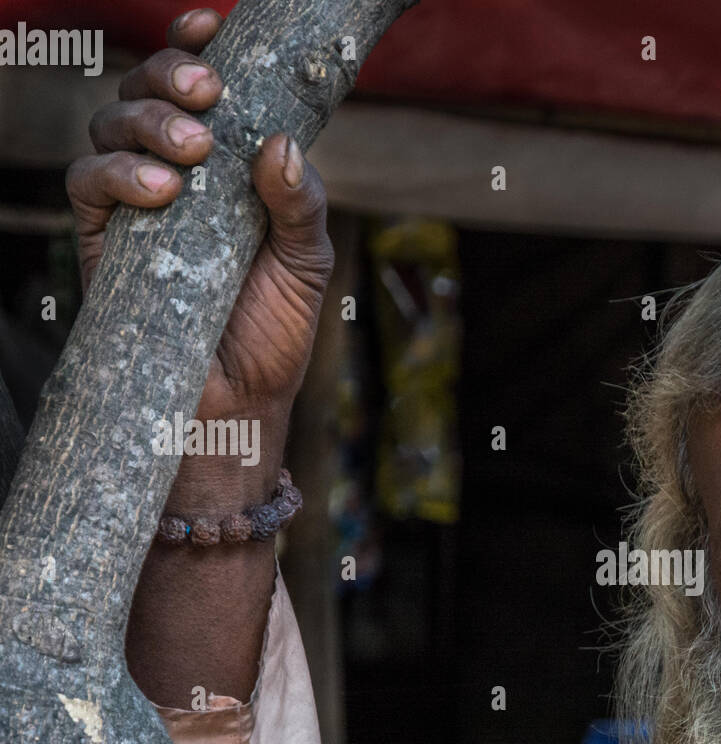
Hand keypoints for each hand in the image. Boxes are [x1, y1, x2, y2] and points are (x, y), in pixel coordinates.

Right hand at [65, 7, 332, 452]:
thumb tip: (278, 145)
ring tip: (191, 152)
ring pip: (112, 123)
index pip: (204, 90)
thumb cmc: (275, 332)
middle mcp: (176, 173)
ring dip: (146, 121)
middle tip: (206, 96)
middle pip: (149, 90)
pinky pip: (87, 181)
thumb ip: (302, 204)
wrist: (239, 404)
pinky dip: (117, 172)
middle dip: (172, 75)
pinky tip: (160, 189)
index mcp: (226, 167)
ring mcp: (134, 203)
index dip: (200, 47)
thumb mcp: (307, 263)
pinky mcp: (102, 239)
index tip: (215, 28)